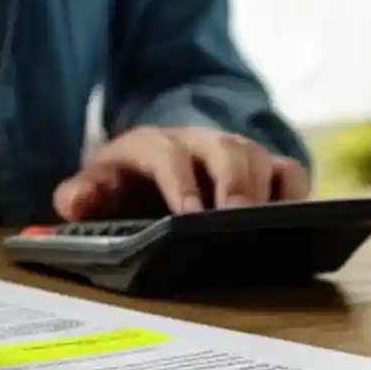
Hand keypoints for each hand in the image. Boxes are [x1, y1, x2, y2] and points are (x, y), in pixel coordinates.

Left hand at [54, 126, 309, 220]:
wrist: (152, 159)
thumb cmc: (124, 181)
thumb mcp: (95, 184)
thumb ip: (79, 195)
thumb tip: (74, 202)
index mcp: (154, 145)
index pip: (169, 158)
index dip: (180, 184)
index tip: (189, 215)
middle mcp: (200, 143)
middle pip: (226, 151)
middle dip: (234, 184)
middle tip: (237, 219)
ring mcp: (236, 154)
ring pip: (261, 161)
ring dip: (266, 192)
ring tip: (268, 226)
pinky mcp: (265, 169)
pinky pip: (290, 173)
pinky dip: (296, 194)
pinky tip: (293, 222)